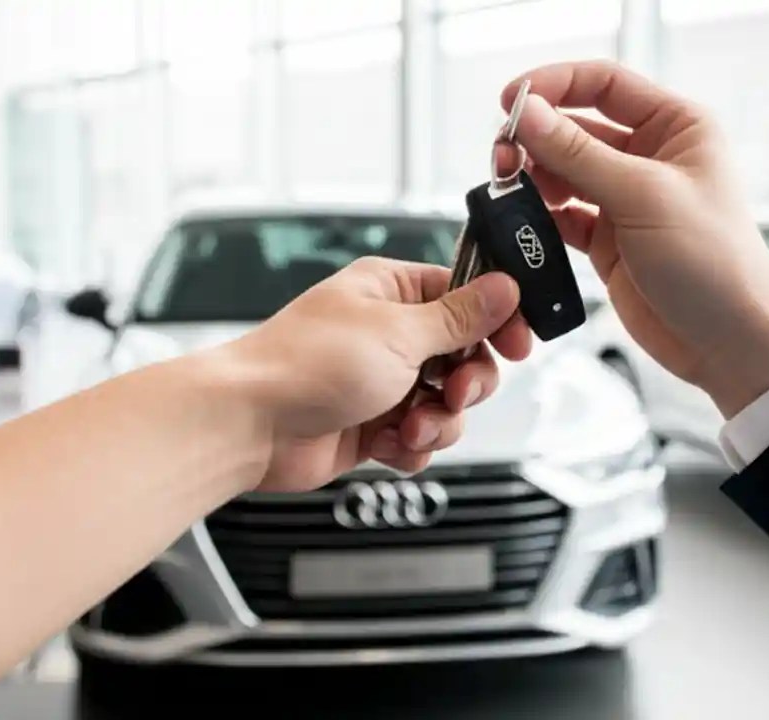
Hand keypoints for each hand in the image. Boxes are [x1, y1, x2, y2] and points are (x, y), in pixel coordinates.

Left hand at [227, 257, 529, 492]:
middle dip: (467, 384)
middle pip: (465, 357)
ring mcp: (381, 381)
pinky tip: (386, 444)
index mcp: (391, 291)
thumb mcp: (399, 332)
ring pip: (447, 405)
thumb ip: (460, 318)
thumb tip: (505, 288)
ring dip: (438, 423)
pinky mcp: (372, 425)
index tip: (518, 345)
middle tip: (453, 394)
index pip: (465, 297)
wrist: (250, 425)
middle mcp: (387, 333)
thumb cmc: (305, 365)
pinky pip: (419, 439)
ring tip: (409, 428)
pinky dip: (411, 447)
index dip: (496, 323)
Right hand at [502, 60, 768, 416]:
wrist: (730, 343)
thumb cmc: (713, 262)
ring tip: (508, 190)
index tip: (510, 101)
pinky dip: (538, 217)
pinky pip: (560, 215)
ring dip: (532, 177)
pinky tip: (524, 223)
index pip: (603, 83)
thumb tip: (527, 113)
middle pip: (574, 127)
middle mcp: (650, 156)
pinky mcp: (607, 240)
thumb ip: (578, 154)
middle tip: (501, 155)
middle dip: (534, 138)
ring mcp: (626, 199)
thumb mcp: (643, 196)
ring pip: (562, 172)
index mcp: (676, 126)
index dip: (553, 85)